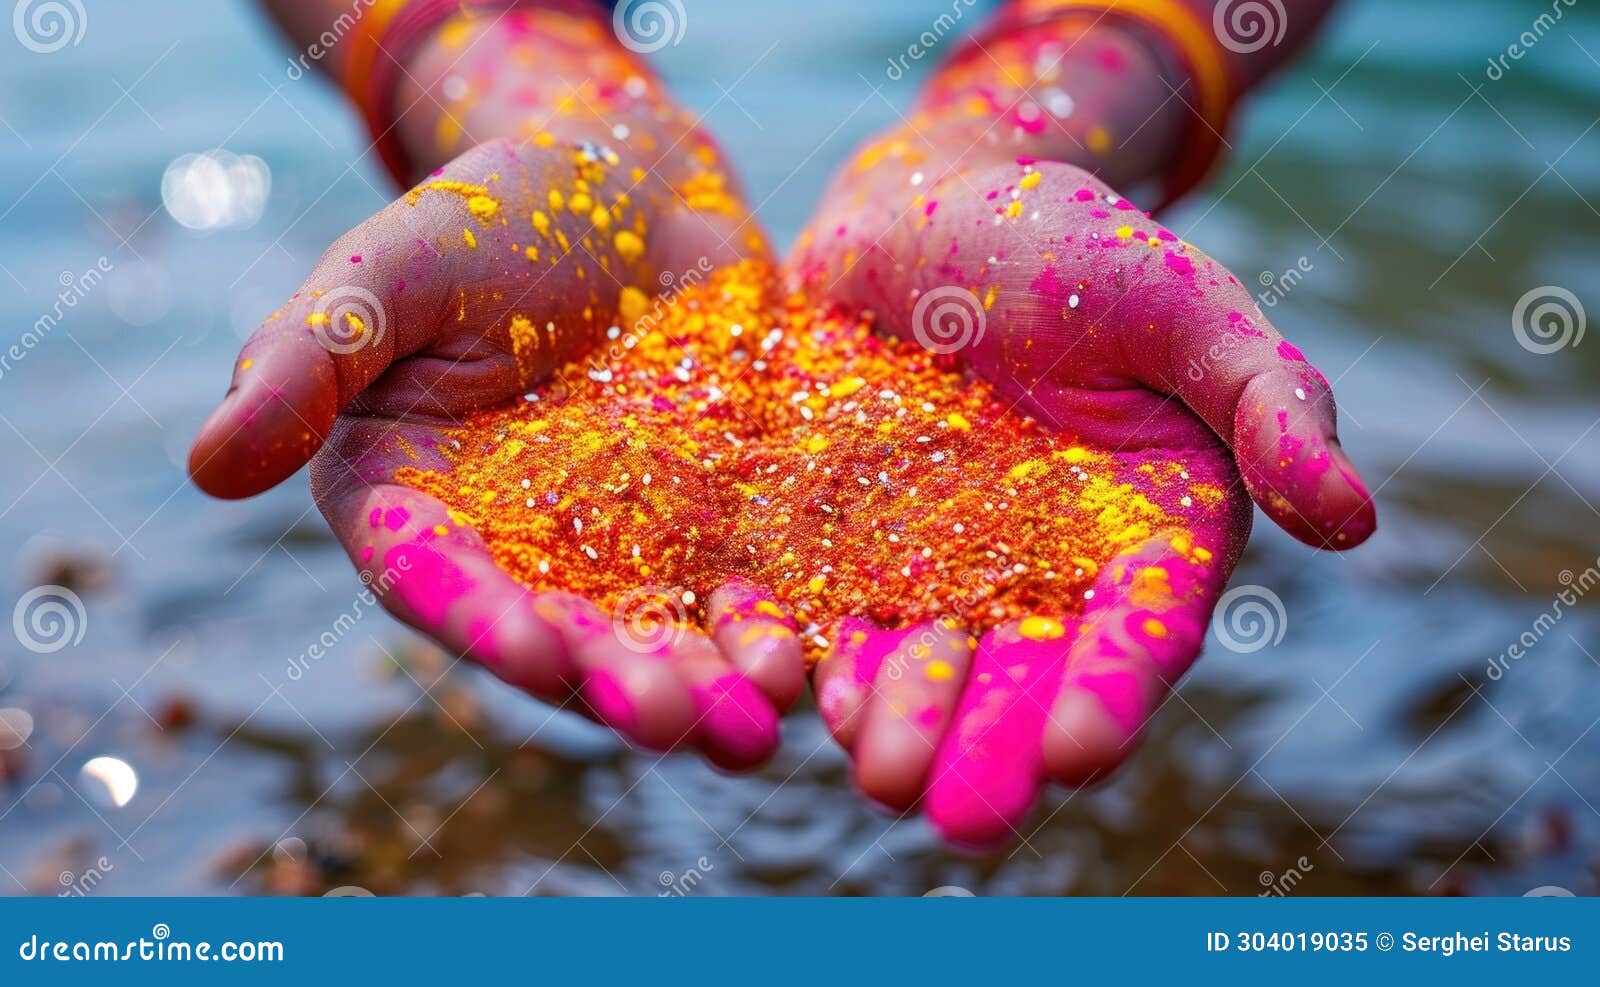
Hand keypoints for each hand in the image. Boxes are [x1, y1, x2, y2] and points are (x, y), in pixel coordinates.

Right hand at [189, 136, 801, 768]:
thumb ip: (309, 356)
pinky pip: (739, 596)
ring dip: (704, 687)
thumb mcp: (395, 267)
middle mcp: (513, 546)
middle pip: (559, 631)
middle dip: (614, 681)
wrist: (630, 190)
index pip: (436, 576)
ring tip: (753, 727)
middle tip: (670, 720)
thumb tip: (205, 466)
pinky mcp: (709, 529)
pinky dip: (769, 636)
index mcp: (414, 498)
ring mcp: (618, 546)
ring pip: (656, 637)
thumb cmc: (492, 215)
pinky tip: (805, 667)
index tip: (536, 654)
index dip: (483, 620)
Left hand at [787, 0, 1375, 845]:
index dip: (1110, 692)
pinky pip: (824, 606)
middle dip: (992, 744)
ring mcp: (934, 562)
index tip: (1080, 752)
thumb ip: (1267, 399)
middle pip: (1019, 672)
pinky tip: (799, 692)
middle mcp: (1040, 570)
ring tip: (878, 779)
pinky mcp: (839, 539)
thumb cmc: (1072, 243)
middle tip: (962, 818)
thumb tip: (1358, 520)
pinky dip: (813, 650)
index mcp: (1142, 532)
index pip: (1135, 630)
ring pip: (919, 658)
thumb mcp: (1181, 302)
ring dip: (900, 720)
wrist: (926, 205)